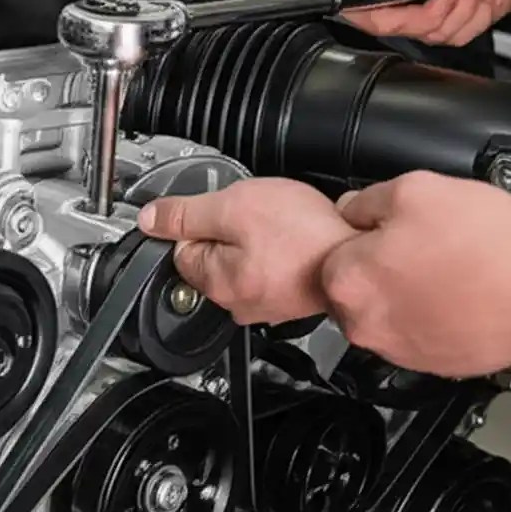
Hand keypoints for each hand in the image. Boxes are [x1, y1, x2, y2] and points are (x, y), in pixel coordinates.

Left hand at [137, 179, 357, 325]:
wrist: (361, 251)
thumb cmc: (304, 235)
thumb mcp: (232, 208)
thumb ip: (185, 214)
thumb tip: (149, 219)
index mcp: (214, 283)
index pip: (180, 250)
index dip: (199, 221)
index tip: (220, 209)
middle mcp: (236, 302)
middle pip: (211, 257)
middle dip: (228, 231)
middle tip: (257, 215)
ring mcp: (266, 303)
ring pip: (242, 261)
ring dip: (256, 240)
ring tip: (280, 227)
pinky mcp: (291, 297)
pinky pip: (269, 268)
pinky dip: (279, 252)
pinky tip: (295, 241)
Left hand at [321, 171, 510, 377]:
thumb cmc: (484, 241)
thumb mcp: (414, 190)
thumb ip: (364, 201)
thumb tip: (346, 209)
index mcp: (346, 280)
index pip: (333, 254)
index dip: (364, 237)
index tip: (391, 233)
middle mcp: (361, 324)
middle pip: (354, 288)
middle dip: (379, 269)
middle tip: (422, 251)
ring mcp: (394, 350)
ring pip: (384, 313)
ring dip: (403, 295)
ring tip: (444, 274)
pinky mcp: (428, 365)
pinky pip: (415, 335)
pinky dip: (428, 319)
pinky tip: (455, 298)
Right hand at [343, 0, 510, 44]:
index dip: (374, 9)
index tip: (410, 3)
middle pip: (384, 24)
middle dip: (427, 15)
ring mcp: (409, 5)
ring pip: (418, 35)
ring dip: (456, 15)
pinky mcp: (428, 24)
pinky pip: (441, 40)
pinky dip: (466, 23)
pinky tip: (469, 1)